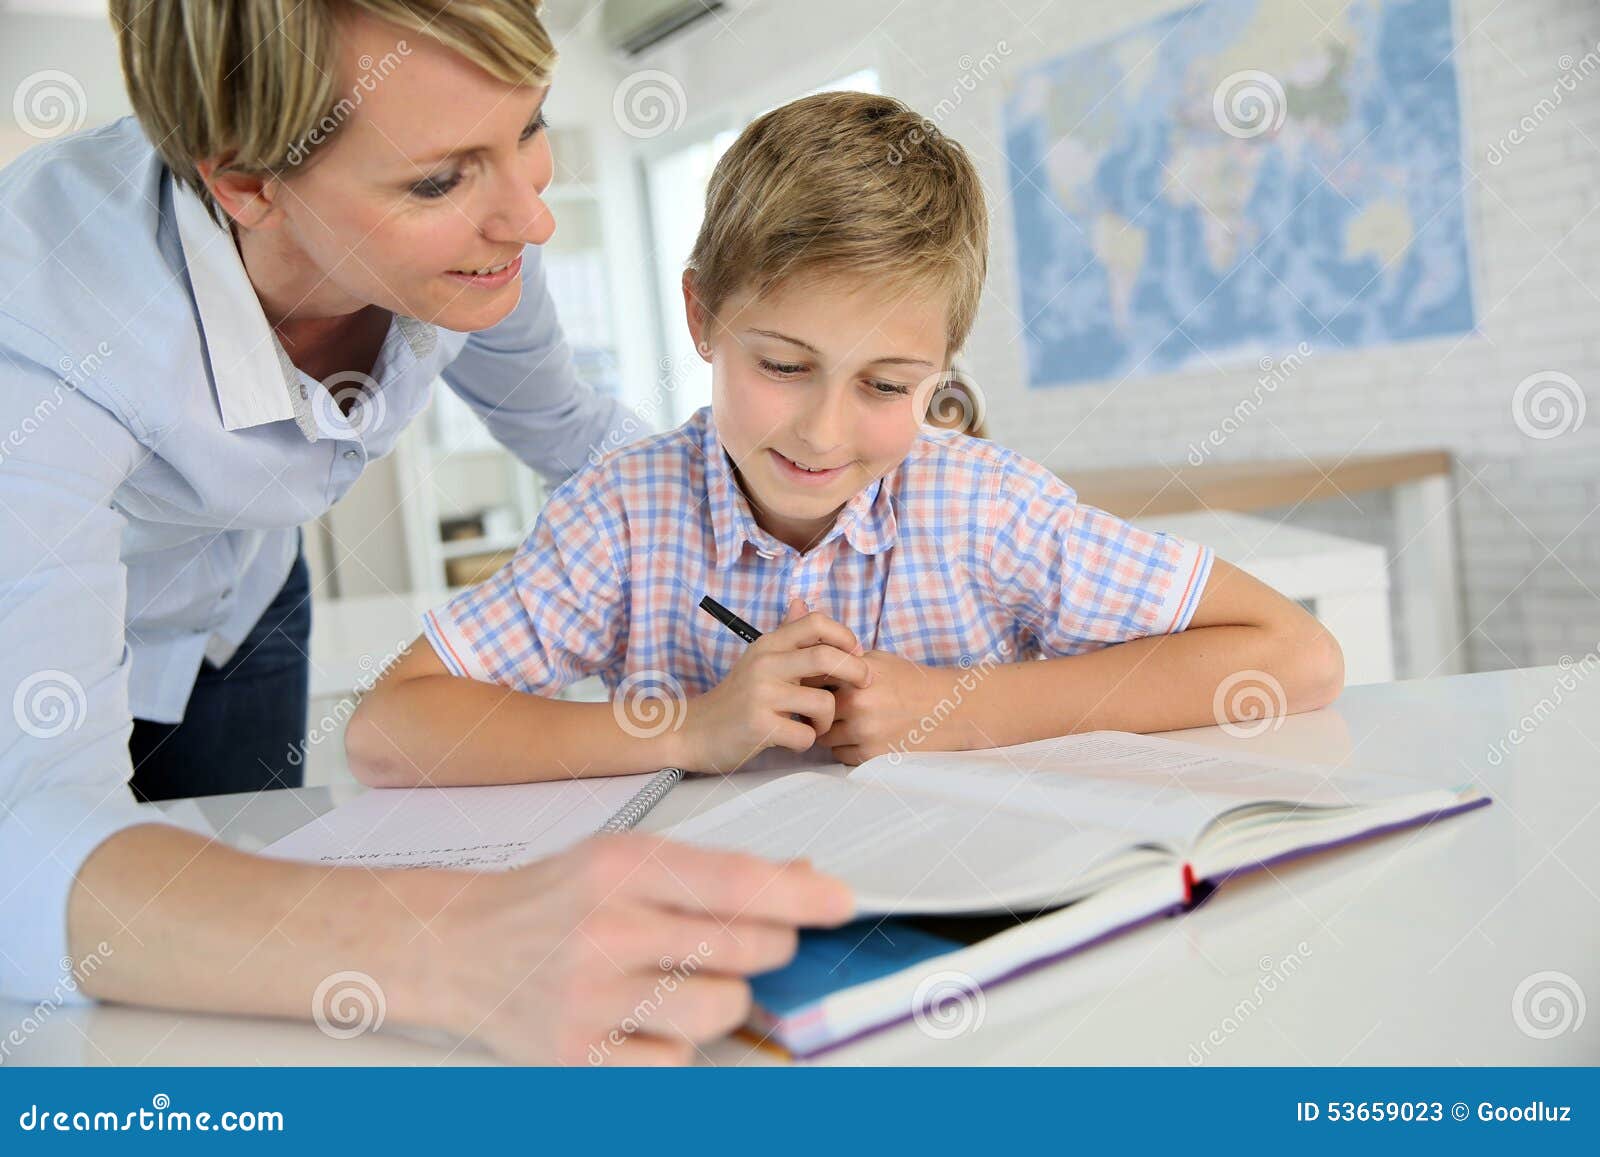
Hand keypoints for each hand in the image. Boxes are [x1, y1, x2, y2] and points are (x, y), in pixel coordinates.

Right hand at [417, 834, 853, 1064]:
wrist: (456, 945)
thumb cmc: (554, 897)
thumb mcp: (625, 857)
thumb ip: (709, 871)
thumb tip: (801, 884)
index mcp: (621, 867)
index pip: (737, 882)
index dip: (801, 897)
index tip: (842, 903)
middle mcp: (607, 931)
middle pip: (744, 950)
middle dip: (767, 945)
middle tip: (749, 941)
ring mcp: (593, 999)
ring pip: (722, 1010)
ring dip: (724, 996)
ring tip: (682, 980)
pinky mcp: (580, 1057)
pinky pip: (678, 1062)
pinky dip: (676, 1043)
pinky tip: (645, 1017)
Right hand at [678, 599, 871, 771]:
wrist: (696, 730)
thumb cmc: (736, 697)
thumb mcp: (759, 658)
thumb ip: (785, 633)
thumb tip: (801, 602)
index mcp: (769, 644)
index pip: (815, 622)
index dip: (845, 636)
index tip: (857, 653)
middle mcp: (765, 664)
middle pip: (827, 657)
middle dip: (856, 672)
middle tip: (864, 684)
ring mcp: (762, 695)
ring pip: (823, 702)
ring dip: (828, 718)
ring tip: (816, 723)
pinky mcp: (759, 726)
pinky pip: (806, 735)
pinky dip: (808, 741)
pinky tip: (795, 737)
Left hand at [819, 650, 975, 764]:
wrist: (948, 708)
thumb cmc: (911, 681)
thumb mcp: (877, 659)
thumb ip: (842, 662)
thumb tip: (807, 662)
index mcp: (856, 676)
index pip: (811, 681)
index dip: (810, 685)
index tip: (815, 686)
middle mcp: (858, 704)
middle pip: (813, 712)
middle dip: (818, 711)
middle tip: (827, 708)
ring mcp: (864, 732)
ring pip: (824, 737)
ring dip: (830, 732)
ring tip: (848, 722)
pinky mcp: (872, 755)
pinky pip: (840, 755)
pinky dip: (846, 747)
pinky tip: (862, 735)